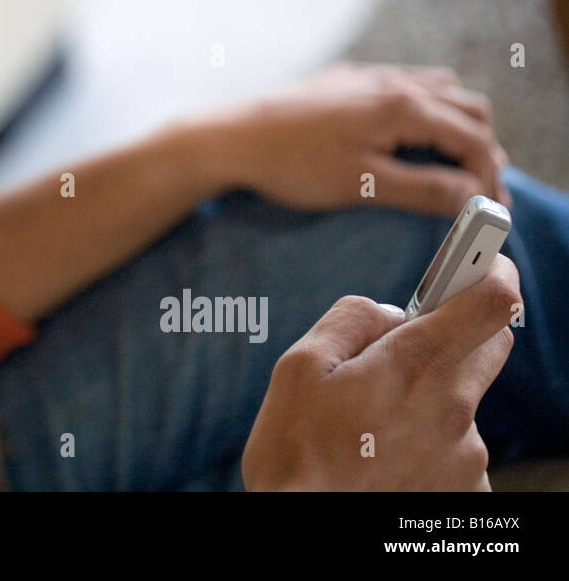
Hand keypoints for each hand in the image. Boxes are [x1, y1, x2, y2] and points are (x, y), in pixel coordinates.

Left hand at [224, 62, 510, 216]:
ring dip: (457, 127)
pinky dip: (426, 111)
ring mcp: (368, 77)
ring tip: (453, 167)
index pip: (474, 138)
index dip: (489, 178)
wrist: (230, 137)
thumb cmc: (293, 165)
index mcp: (403, 106)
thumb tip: (478, 197)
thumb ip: (426, 190)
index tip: (490, 213)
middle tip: (478, 193)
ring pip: (440, 91)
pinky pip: (405, 85)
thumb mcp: (364, 185)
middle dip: (482, 150)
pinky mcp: (345, 80)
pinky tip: (408, 138)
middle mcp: (392, 82)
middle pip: (468, 110)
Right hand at [241, 253, 520, 490]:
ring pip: (461, 401)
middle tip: (405, 345)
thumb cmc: (295, 453)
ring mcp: (466, 455)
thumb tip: (387, 312)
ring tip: (369, 427)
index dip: (492, 268)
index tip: (484, 256)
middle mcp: (454, 410)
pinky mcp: (466, 491)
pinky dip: (426, 442)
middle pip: (487, 346)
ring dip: (427, 398)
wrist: (306, 532)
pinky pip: (455, 447)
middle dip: (456, 333)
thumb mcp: (298, 367)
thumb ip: (350, 320)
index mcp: (414, 367)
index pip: (490, 300)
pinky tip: (384, 457)